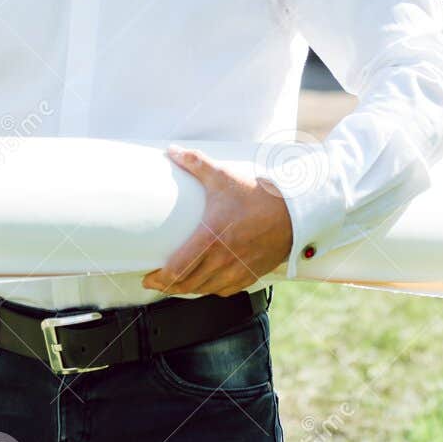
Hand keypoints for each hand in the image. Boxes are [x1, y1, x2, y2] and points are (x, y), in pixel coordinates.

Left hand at [142, 145, 292, 296]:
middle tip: (158, 281)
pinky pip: (225, 291)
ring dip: (189, 289)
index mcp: (211, 237)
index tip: (149, 277)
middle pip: (188, 284)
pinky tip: (206, 283)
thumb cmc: (257, 195)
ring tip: (178, 282)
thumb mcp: (223, 177)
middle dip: (168, 286)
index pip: (178, 269)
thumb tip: (172, 150)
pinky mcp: (251, 274)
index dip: (159, 279)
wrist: (294, 212)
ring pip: (205, 290)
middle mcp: (223, 259)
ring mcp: (238, 269)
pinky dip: (211, 289)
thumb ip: (196, 163)